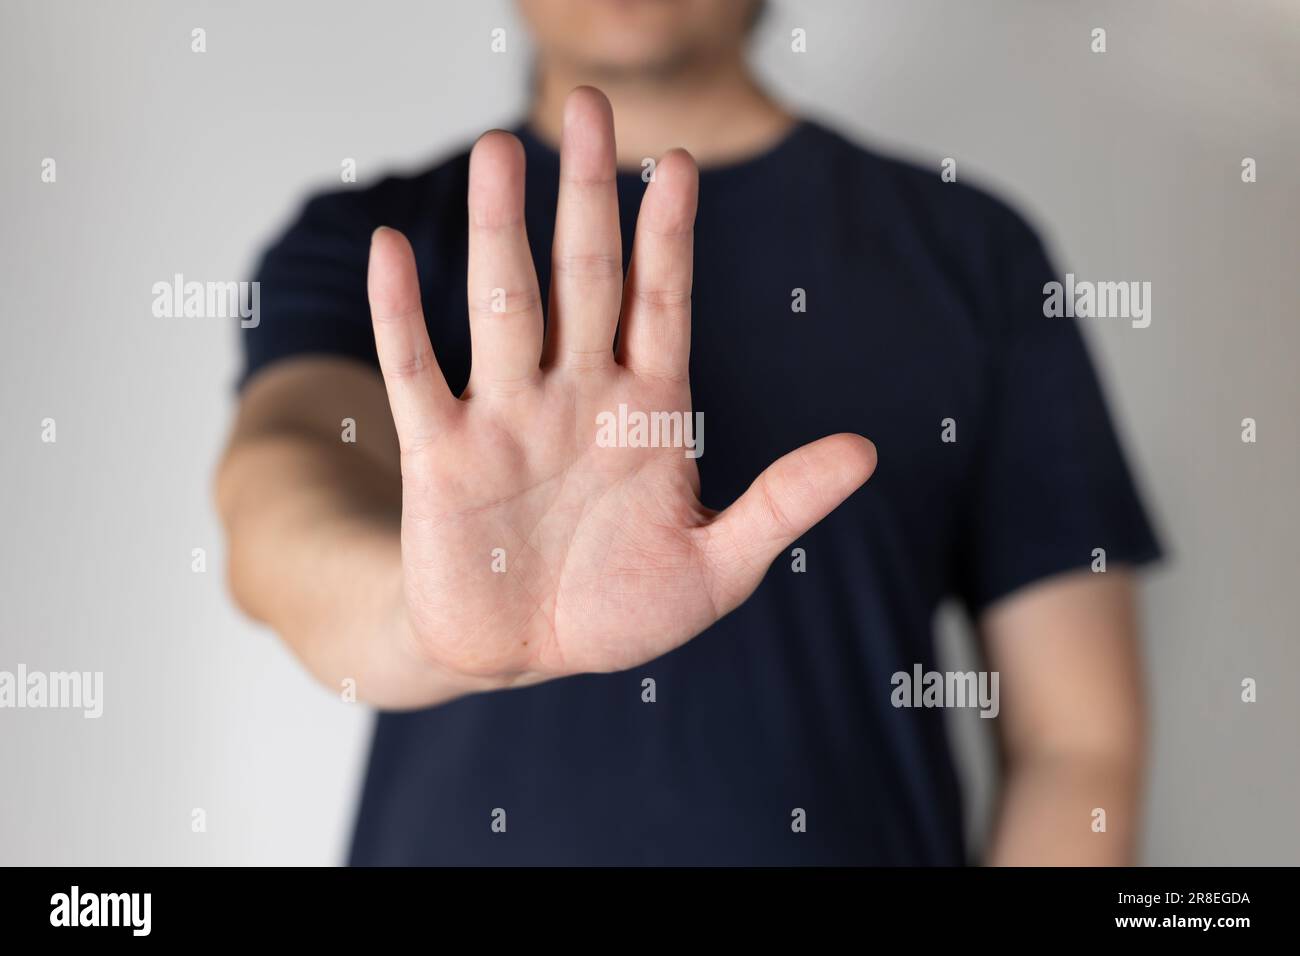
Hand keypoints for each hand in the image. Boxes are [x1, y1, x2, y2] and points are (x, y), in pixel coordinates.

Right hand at [368, 87, 874, 687]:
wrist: (525, 655)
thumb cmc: (620, 607)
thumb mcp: (718, 567)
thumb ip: (783, 504)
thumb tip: (866, 451)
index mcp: (647, 412)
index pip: (661, 303)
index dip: (670, 237)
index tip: (677, 165)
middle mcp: (577, 396)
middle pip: (584, 277)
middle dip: (589, 196)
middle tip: (588, 107)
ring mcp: (507, 419)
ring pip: (504, 306)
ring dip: (500, 232)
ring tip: (499, 152)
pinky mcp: (442, 458)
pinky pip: (419, 374)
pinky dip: (401, 316)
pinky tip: (392, 251)